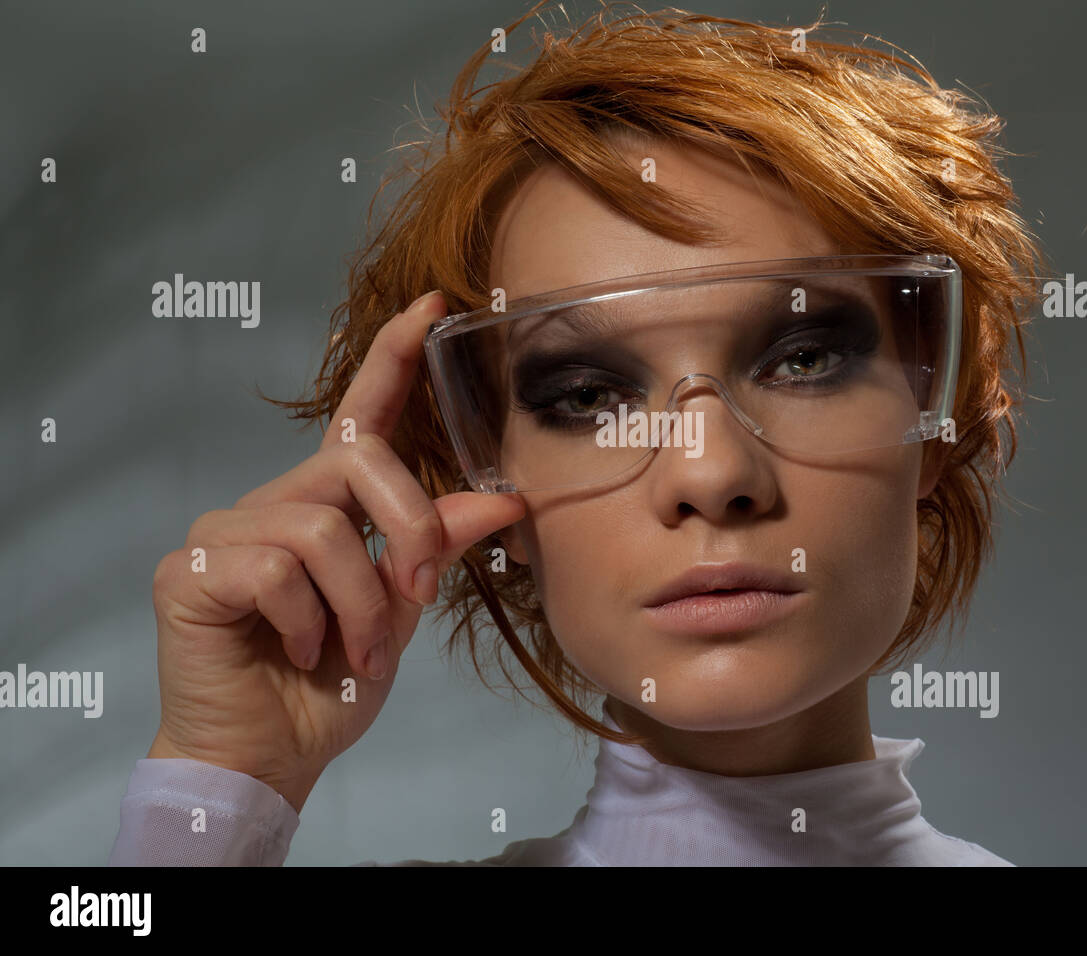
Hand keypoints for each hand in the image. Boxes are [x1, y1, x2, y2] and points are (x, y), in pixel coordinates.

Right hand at [147, 291, 524, 812]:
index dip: (394, 358)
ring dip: (363, 604)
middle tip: (416, 598)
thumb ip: (436, 545)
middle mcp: (271, 501)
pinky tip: (299, 652)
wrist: (272, 757)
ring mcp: (224, 529)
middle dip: (410, 531)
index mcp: (324, 504)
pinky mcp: (190, 568)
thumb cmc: (332, 682)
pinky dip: (311, 623)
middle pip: (359, 461)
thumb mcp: (401, 608)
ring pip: (325, 527)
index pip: (358, 416)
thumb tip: (504, 496)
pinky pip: (278, 570)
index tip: (432, 307)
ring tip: (357, 651)